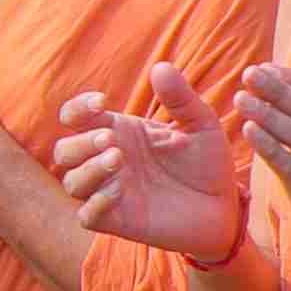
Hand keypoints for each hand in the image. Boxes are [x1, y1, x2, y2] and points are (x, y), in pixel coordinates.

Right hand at [55, 58, 244, 264]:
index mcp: (120, 133)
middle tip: (111, 140)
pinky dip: (95, 203)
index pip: (76, 117)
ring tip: (117, 160)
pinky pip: (87, 216)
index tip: (100, 103)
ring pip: (71, 182)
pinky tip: (119, 193)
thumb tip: (161, 67)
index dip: (78, 108)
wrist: (226, 208)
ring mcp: (110, 193)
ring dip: (87, 169)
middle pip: (64, 151)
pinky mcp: (118, 222)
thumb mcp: (201, 125)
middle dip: (80, 142)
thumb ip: (180, 98)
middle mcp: (109, 161)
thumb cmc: (209, 163)